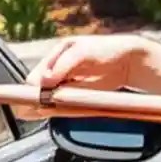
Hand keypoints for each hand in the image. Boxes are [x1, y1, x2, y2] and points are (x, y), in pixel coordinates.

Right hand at [16, 35, 146, 119]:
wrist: (129, 61)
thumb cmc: (107, 49)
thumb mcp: (83, 51)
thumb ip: (63, 64)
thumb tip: (45, 80)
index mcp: (56, 54)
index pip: (37, 74)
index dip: (32, 87)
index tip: (31, 97)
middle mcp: (58, 69)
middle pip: (39, 88)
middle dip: (35, 98)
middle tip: (31, 108)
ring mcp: (67, 84)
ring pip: (48, 98)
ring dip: (42, 105)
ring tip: (33, 112)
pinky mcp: (76, 95)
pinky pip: (61, 104)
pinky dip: (54, 109)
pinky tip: (46, 113)